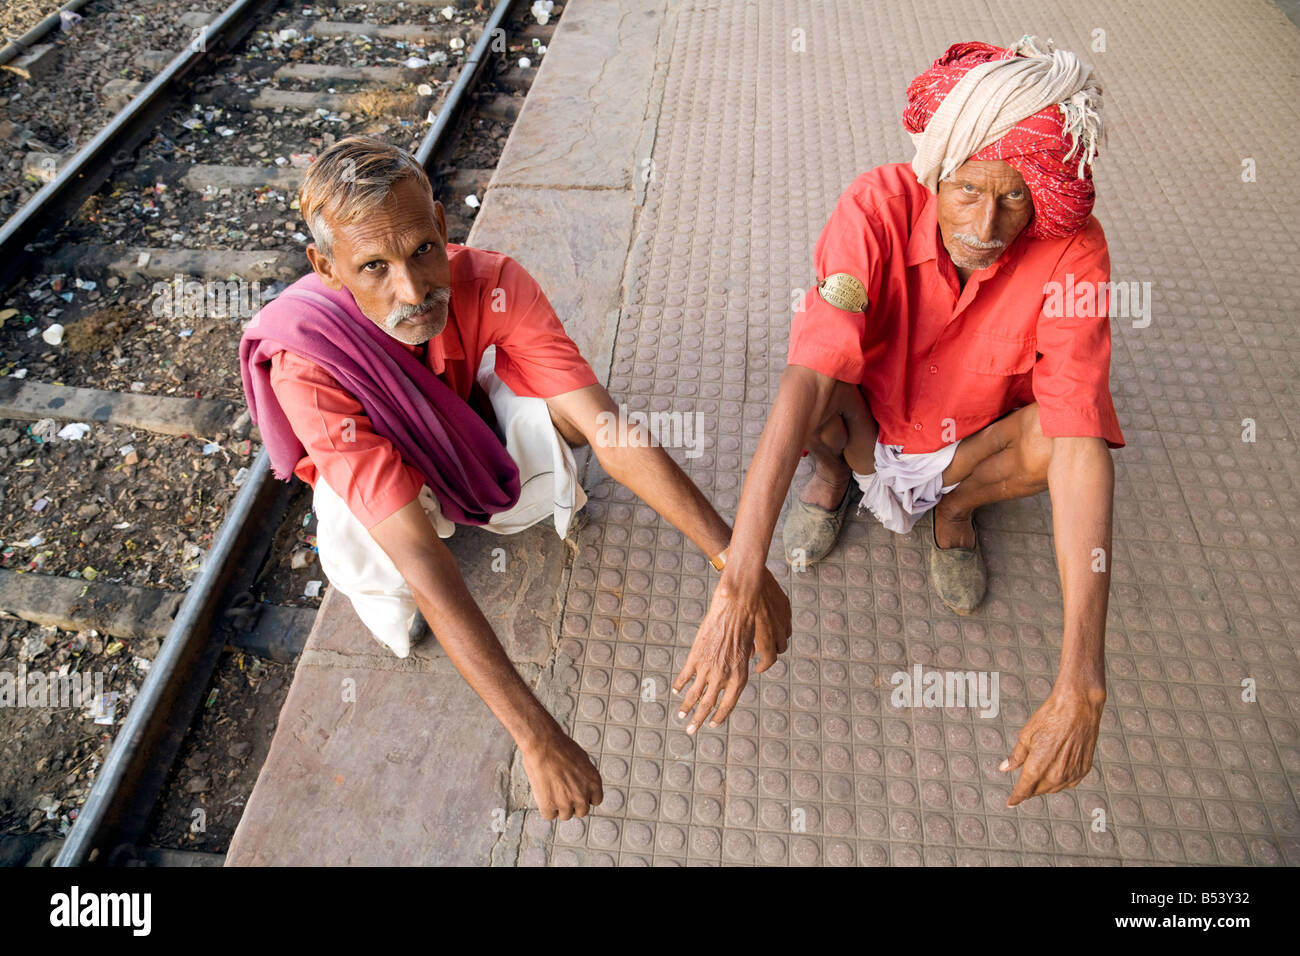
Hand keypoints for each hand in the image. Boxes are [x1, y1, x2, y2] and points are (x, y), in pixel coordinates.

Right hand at [521, 730, 602, 820]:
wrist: (543, 745)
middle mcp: (582, 796)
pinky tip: (542, 794)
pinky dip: (545, 807)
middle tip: (562, 793)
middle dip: (573, 804)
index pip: (595, 801)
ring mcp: (566, 803)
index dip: (585, 797)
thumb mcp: (582, 760)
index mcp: (594, 783)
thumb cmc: (560, 747)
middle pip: (581, 811)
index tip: (577, 793)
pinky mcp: (549, 806)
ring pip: (565, 815)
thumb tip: (582, 784)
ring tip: (551, 790)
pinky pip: (549, 815)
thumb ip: (585, 777)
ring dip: (558, 807)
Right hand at [673, 566, 791, 733]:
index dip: (718, 716)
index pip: (727, 705)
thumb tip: (739, 676)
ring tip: (680, 716)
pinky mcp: (696, 656)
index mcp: (739, 677)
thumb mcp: (750, 652)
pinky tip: (676, 691)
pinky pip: (686, 675)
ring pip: (693, 694)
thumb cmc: (749, 627)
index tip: (711, 724)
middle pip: (707, 705)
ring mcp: (708, 667)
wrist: (737, 608)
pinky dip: (680, 684)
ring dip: (686, 706)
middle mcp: (723, 676)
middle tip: (690, 731)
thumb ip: (742, 668)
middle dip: (698, 720)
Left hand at [1001, 685, 1104, 806]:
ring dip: (1044, 786)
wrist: (1078, 708)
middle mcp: (1055, 775)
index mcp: (1037, 767)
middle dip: (1029, 789)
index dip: (1016, 797)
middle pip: (1038, 791)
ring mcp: (1071, 774)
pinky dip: (1060, 781)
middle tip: (1023, 783)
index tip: (1010, 803)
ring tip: (1039, 774)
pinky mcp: (1084, 769)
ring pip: (1054, 788)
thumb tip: (1004, 768)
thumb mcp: (1026, 735)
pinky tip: (1056, 771)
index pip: (1024, 790)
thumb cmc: (1050, 717)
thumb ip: (1016, 756)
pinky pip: (1069, 783)